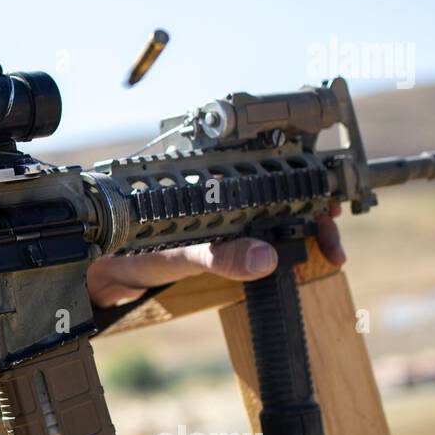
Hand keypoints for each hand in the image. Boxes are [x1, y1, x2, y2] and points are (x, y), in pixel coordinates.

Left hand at [86, 201, 346, 308]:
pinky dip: (287, 239)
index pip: (268, 164)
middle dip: (313, 206)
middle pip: (280, 184)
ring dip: (304, 225)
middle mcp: (216, 186)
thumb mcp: (176, 254)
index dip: (305, 181)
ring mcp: (220, 207)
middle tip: (333, 239)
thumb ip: (218, 256)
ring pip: (275, 206)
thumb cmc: (128, 251)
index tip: (329, 205)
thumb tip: (264, 257)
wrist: (101, 270)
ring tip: (327, 248)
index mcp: (207, 178)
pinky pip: (263, 227)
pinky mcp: (219, 228)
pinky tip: (301, 251)